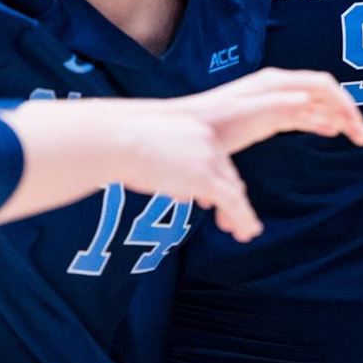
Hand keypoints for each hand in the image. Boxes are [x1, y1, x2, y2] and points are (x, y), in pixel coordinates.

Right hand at [120, 111, 261, 241]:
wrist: (115, 141)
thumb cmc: (120, 146)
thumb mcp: (151, 152)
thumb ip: (170, 170)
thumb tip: (182, 193)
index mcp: (197, 130)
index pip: (215, 159)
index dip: (217, 182)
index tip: (207, 203)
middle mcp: (208, 141)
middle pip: (228, 175)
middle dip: (232, 200)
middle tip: (228, 224)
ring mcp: (208, 159)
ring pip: (234, 191)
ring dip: (242, 214)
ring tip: (246, 232)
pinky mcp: (204, 179)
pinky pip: (232, 202)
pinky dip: (243, 218)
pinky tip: (247, 232)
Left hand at [186, 68, 362, 152]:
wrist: (179, 130)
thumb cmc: (210, 122)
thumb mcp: (245, 116)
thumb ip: (277, 107)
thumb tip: (307, 101)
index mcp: (277, 84)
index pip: (323, 87)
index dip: (346, 105)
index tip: (358, 129)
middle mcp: (277, 87)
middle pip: (324, 95)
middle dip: (347, 113)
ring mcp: (272, 99)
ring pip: (315, 104)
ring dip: (336, 118)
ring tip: (354, 137)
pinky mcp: (265, 114)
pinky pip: (301, 113)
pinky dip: (319, 121)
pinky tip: (327, 130)